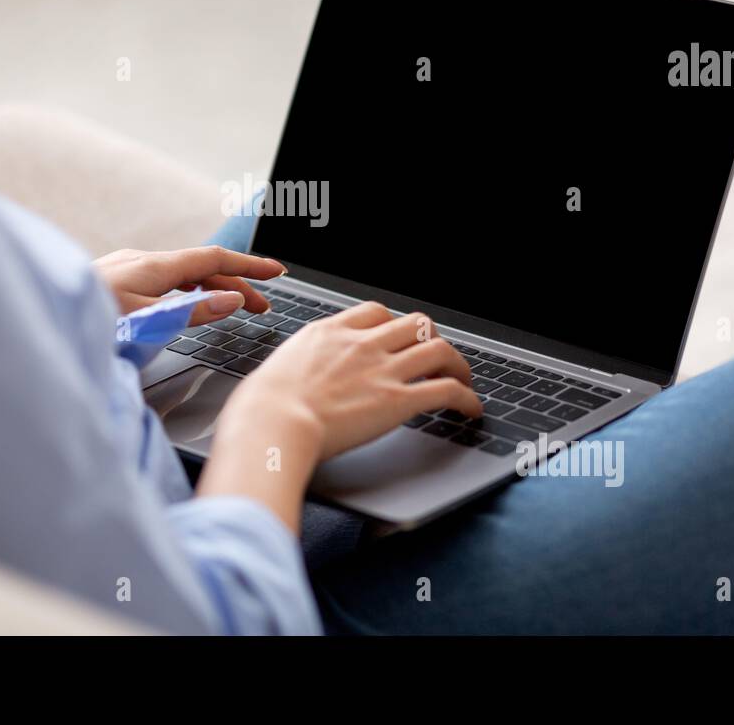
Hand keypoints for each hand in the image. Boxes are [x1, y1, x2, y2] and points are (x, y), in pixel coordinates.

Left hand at [92, 246, 286, 325]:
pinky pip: (161, 281)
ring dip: (210, 288)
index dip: (249, 266)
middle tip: (261, 306)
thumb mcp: (148, 322)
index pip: (214, 260)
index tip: (278, 272)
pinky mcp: (111, 282)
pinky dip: (185, 290)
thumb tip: (232, 299)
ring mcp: (124, 270)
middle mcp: (140, 261)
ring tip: (229, 306)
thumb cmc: (88, 324)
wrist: (40, 318)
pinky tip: (183, 303)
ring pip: (179, 275)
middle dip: (235, 284)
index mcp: (154, 266)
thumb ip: (193, 311)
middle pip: (199, 267)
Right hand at [197, 302, 479, 531]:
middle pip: (415, 324)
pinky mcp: (398, 400)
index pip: (374, 312)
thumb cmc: (262, 406)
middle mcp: (361, 344)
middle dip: (431, 339)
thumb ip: (294, 371)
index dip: (393, 323)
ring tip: (463, 379)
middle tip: (436, 357)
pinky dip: (466, 399)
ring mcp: (382, 369)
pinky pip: (446, 391)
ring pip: (439, 350)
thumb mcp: (275, 372)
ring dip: (458, 365)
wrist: (272, 422)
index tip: (397, 337)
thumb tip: (284, 385)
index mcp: (330, 333)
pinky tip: (471, 409)